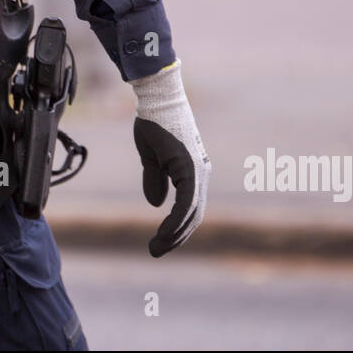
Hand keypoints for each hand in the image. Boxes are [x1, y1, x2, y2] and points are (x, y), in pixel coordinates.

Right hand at [130, 62, 209, 256]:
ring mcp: (197, 172)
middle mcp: (200, 174)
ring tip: (157, 248)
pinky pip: (186, 202)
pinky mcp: (190, 168)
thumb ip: (155, 180)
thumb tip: (156, 204)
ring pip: (191, 213)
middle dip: (176, 238)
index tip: (160, 243)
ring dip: (174, 235)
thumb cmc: (154, 124)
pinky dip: (175, 221)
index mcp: (193, 172)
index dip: (176, 228)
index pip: (190, 209)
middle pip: (193, 216)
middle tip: (156, 252)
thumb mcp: (152, 158)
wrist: (157, 100)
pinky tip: (164, 234)